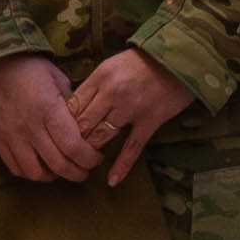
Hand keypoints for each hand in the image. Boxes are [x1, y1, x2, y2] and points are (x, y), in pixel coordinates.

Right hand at [0, 50, 100, 182]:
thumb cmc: (29, 67)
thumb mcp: (58, 79)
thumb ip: (72, 104)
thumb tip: (84, 125)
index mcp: (48, 109)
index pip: (73, 146)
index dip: (89, 158)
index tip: (97, 157)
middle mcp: (30, 127)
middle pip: (59, 164)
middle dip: (78, 172)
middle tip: (86, 169)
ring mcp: (12, 136)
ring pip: (36, 173)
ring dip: (55, 176)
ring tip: (64, 168)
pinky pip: (16, 168)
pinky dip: (32, 173)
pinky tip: (42, 166)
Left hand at [66, 48, 192, 184]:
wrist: (179, 58)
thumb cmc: (143, 62)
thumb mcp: (112, 65)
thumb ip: (94, 85)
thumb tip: (74, 108)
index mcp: (101, 77)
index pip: (73, 105)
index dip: (64, 123)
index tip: (60, 133)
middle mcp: (113, 93)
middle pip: (83, 124)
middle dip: (74, 139)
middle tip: (69, 151)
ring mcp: (132, 109)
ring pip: (101, 137)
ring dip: (92, 150)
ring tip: (86, 159)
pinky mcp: (150, 121)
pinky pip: (132, 148)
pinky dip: (121, 166)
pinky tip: (111, 180)